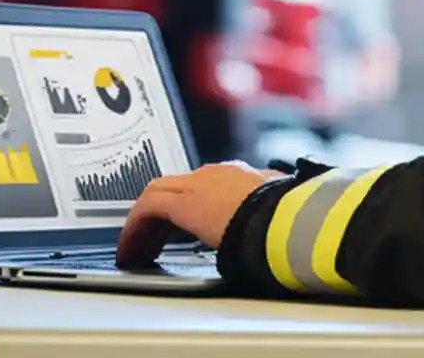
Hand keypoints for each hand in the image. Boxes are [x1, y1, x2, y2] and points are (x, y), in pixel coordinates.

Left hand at [116, 161, 285, 268]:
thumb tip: (280, 223)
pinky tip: (131, 251)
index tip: (179, 229)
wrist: (288, 218)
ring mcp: (199, 183)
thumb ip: (271, 213)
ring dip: (144, 224)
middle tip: (150, 240)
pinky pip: (147, 210)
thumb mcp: (282, 211)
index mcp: (242, 175)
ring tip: (136, 250)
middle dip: (159, 216)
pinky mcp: (183, 202)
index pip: (202, 185)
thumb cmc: (292, 217)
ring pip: (157, 195)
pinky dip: (135, 229)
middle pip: (174, 187)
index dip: (185, 206)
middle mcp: (217, 174)